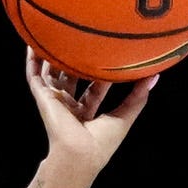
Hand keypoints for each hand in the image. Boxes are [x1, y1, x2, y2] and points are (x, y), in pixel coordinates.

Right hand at [24, 51, 155, 176]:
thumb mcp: (125, 116)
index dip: (101, 73)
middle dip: (75, 61)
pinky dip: (32, 60)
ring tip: (54, 33)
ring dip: (51, 56)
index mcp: (85, 114)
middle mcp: (68, 106)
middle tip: (82, 39)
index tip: (110, 55)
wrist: (79, 153)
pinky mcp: (43, 97)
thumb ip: (138, 96)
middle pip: (71, 78)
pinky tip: (33, 43)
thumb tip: (155, 76)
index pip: (94, 89)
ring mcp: (54, 101)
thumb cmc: (101, 142)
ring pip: (50, 73)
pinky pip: (34, 75)